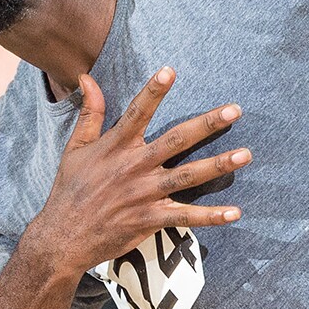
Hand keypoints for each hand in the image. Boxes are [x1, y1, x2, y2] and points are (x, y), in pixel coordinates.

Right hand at [25, 69, 247, 277]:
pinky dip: (210, 216)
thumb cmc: (70, 189)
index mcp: (115, 146)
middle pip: (176, 140)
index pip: (136, 112)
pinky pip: (185, 216)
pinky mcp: (149, 219)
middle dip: (207, 125)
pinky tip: (235, 212)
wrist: (62, 237)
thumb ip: (89, 112)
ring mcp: (144, 194)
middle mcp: (133, 167)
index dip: (153, 91)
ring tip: (245, 154)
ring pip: (187, 176)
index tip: (171, 70)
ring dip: (218, 165)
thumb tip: (87, 77)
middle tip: (234, 110)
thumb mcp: (75, 147)